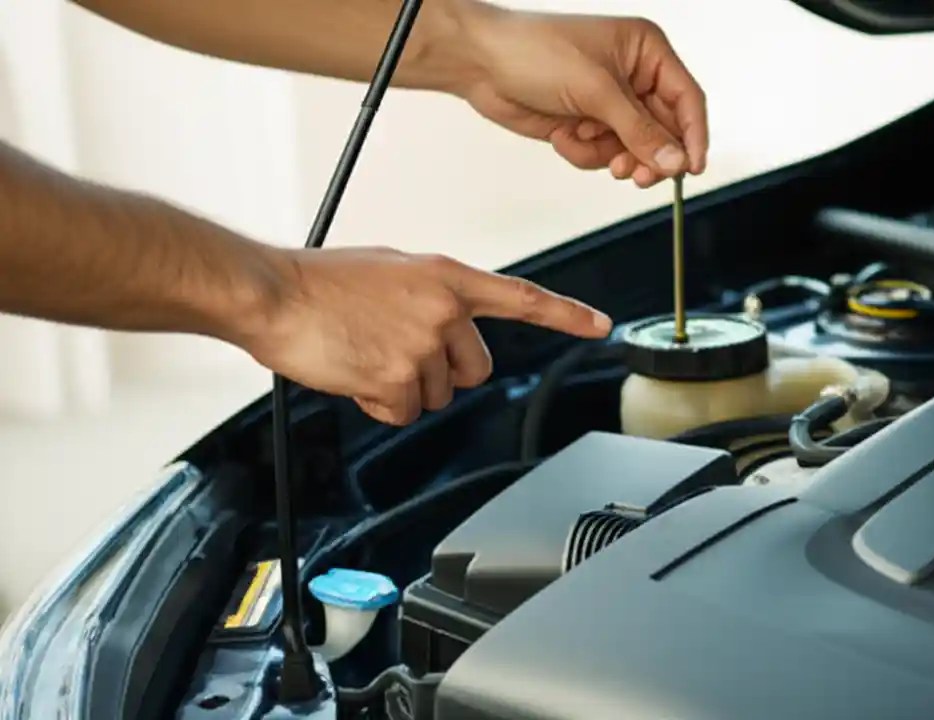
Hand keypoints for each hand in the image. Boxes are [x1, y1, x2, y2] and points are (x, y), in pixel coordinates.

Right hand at [245, 247, 611, 425]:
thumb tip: (452, 329)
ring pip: (437, 396)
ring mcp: (423, 345)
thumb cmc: (323, 282)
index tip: (601, 326)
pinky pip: (403, 414)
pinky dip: (379, 405)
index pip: (523, 299)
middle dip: (442, 372)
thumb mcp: (393, 272)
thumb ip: (434, 298)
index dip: (566, 316)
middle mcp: (444, 310)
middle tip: (397, 350)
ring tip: (365, 351)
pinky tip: (355, 373)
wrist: (273, 292)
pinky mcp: (397, 379)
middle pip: (475, 370)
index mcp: (447, 277)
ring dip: (403, 387)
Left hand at [444, 3, 707, 187]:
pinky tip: (563, 134)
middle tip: (636, 176)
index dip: (693, 137)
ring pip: (633, 150)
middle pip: (664, 133)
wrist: (482, 63)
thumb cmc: (536, 52)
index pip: (687, 100)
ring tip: (587, 143)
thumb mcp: (596, 91)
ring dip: (610, 156)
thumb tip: (676, 161)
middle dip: (646, 155)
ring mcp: (610, 104)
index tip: (691, 169)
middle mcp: (634, 77)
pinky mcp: (588, 125)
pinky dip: (584, 153)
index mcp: (647, 51)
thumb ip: (640, 131)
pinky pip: (603, 156)